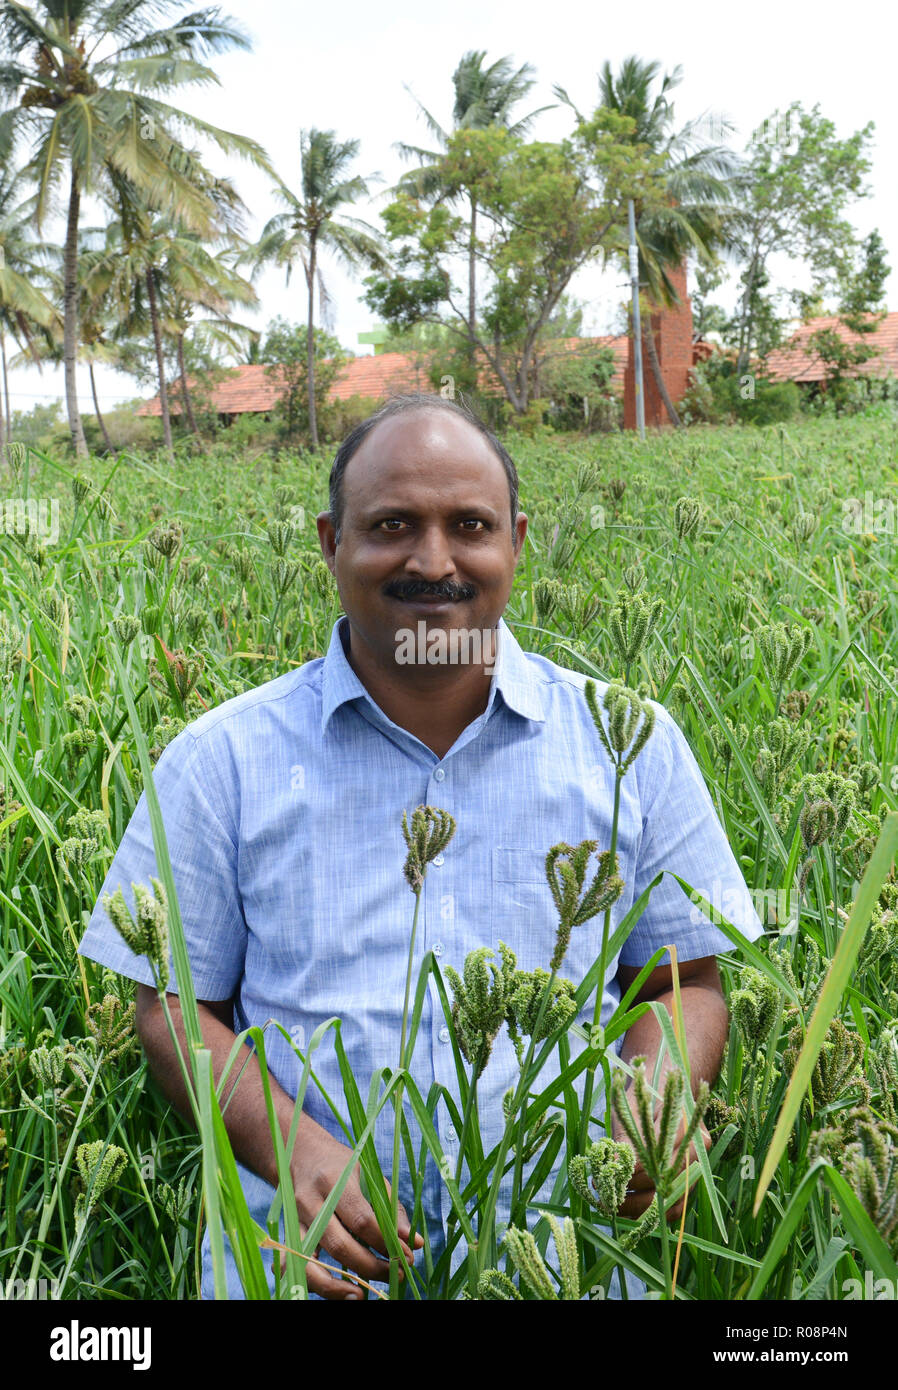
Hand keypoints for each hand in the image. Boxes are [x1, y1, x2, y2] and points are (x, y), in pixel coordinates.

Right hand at [284, 1125, 423, 1299]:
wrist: (302, 1155)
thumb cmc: (342, 1166)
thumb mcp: (369, 1174)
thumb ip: (390, 1208)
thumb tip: (414, 1242)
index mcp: (335, 1180)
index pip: (361, 1219)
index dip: (386, 1243)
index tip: (408, 1256)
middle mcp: (311, 1201)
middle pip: (339, 1245)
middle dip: (370, 1267)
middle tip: (395, 1275)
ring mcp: (295, 1221)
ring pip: (309, 1263)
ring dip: (336, 1286)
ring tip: (361, 1295)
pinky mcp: (288, 1235)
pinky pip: (290, 1267)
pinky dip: (312, 1283)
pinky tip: (337, 1290)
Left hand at [611, 1098, 711, 1222]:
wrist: (671, 1086)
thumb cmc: (646, 1095)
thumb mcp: (630, 1107)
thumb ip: (624, 1136)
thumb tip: (613, 1164)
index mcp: (682, 1124)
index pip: (652, 1159)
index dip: (625, 1173)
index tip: (601, 1179)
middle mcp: (696, 1148)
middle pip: (662, 1184)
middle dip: (630, 1196)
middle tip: (605, 1198)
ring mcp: (698, 1166)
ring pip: (672, 1201)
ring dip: (641, 1211)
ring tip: (615, 1208)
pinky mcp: (693, 1180)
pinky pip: (678, 1206)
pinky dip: (655, 1214)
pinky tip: (632, 1212)